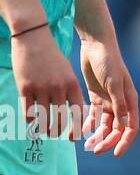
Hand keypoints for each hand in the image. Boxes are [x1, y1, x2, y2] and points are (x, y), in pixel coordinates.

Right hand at [11, 26, 82, 140]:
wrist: (34, 39)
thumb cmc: (52, 57)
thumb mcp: (67, 73)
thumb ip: (71, 90)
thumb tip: (76, 109)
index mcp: (72, 85)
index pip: (78, 112)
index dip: (76, 126)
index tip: (74, 135)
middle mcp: (58, 89)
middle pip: (60, 119)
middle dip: (58, 130)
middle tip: (55, 134)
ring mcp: (41, 89)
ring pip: (43, 118)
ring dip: (43, 128)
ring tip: (43, 131)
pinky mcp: (25, 89)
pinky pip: (28, 111)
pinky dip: (30, 119)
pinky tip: (31, 120)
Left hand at [79, 37, 139, 154]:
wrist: (95, 46)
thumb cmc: (108, 62)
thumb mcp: (113, 83)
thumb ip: (118, 103)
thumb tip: (124, 125)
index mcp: (130, 101)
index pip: (131, 127)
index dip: (125, 141)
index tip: (116, 153)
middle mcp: (120, 103)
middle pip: (117, 129)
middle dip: (108, 141)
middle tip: (94, 150)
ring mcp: (108, 101)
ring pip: (104, 125)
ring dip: (97, 136)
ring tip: (85, 145)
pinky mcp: (95, 97)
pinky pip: (92, 116)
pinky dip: (86, 125)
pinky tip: (78, 131)